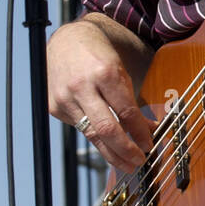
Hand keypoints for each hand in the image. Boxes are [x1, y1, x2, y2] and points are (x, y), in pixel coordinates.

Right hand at [47, 19, 155, 172]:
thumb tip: (149, 130)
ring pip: (91, 135)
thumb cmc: (98, 56)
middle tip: (139, 162)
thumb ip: (132, 101)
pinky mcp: (54, 106)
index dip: (140, 133)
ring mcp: (65, 98)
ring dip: (111, 154)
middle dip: (125, 150)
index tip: (149, 145)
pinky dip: (94, 137)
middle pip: (106, 129)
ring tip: (126, 164)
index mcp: (104, 73)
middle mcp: (82, 86)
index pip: (126, 112)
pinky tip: (104, 143)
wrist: (68, 41)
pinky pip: (79, 128)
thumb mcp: (121, 72)